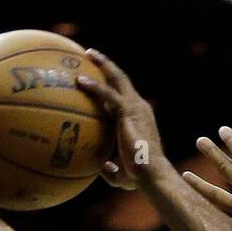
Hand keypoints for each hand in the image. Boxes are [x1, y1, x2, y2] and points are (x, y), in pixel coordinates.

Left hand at [76, 49, 166, 189]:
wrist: (152, 174)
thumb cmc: (139, 177)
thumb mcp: (122, 173)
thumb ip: (111, 169)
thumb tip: (101, 169)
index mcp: (138, 118)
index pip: (124, 96)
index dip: (110, 85)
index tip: (95, 77)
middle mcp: (139, 108)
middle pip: (122, 79)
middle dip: (107, 65)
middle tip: (90, 55)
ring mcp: (136, 107)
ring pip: (118, 78)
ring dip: (103, 64)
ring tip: (87, 54)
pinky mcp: (129, 112)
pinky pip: (108, 94)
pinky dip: (94, 86)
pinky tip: (80, 81)